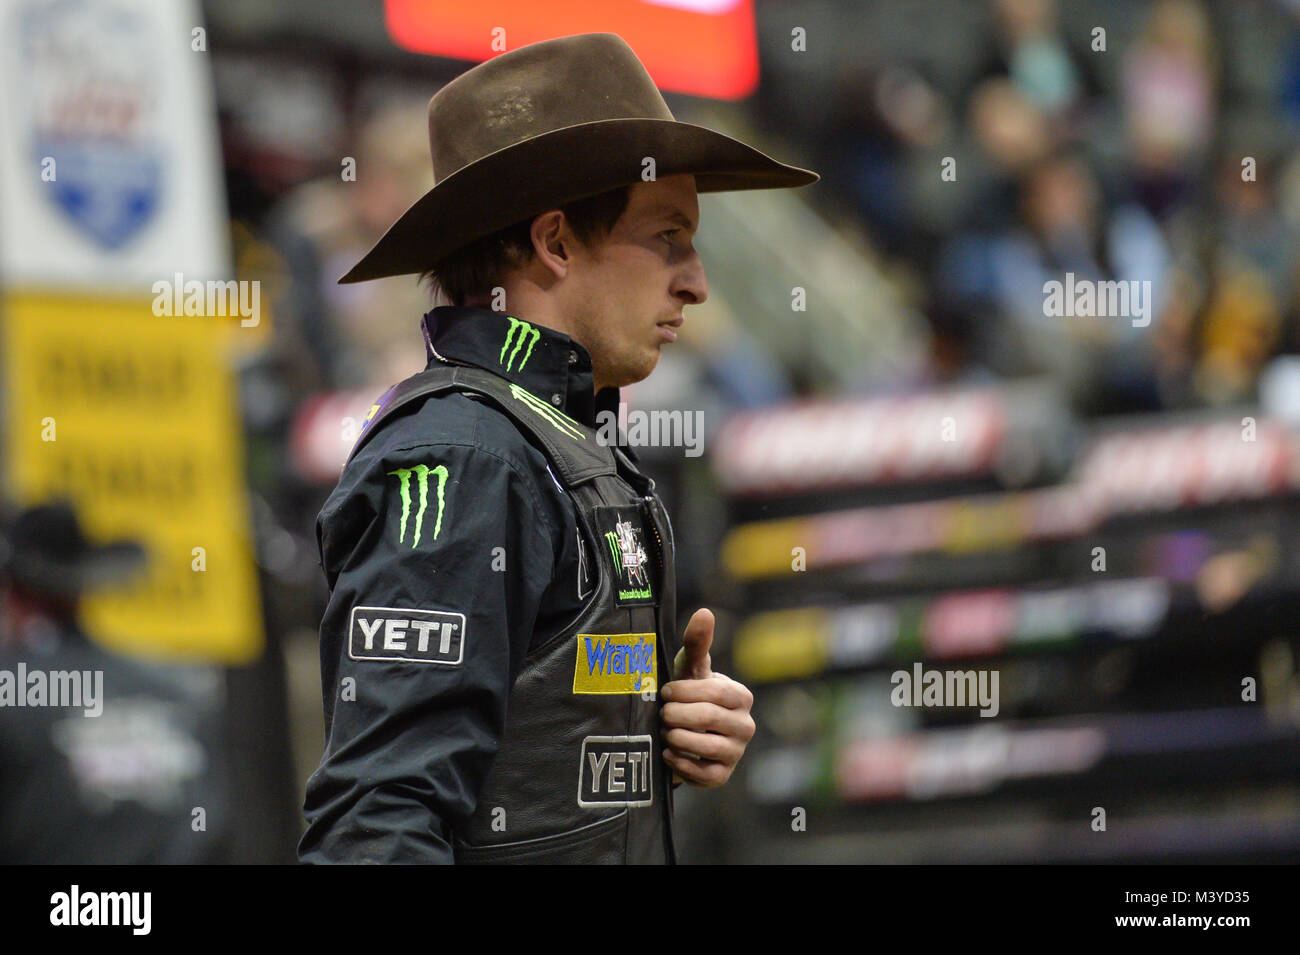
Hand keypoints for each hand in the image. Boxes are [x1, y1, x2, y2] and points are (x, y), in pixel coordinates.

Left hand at [659, 608, 755, 787]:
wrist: (680, 731)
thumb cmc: (687, 693)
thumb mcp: (690, 669)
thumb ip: (697, 643)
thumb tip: (704, 612)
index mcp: (741, 697)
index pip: (715, 692)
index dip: (684, 691)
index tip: (665, 691)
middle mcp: (745, 726)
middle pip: (708, 718)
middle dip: (677, 715)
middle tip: (662, 713)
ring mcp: (736, 752)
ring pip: (706, 746)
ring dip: (677, 738)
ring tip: (664, 732)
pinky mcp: (722, 776)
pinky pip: (703, 774)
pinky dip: (680, 763)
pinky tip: (667, 753)